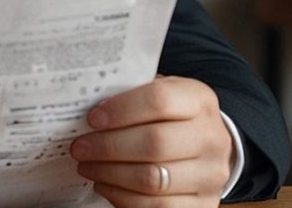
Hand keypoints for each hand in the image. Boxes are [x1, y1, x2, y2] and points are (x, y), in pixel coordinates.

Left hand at [71, 76, 232, 206]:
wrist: (208, 147)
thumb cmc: (173, 117)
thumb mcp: (163, 94)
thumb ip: (133, 96)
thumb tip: (89, 107)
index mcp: (199, 100)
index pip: (159, 100)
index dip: (120, 110)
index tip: (92, 119)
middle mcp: (211, 137)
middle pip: (154, 143)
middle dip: (108, 146)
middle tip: (80, 147)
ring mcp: (210, 175)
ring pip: (152, 179)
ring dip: (110, 174)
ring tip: (87, 166)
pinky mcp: (202, 204)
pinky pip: (156, 206)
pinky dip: (122, 197)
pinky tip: (105, 185)